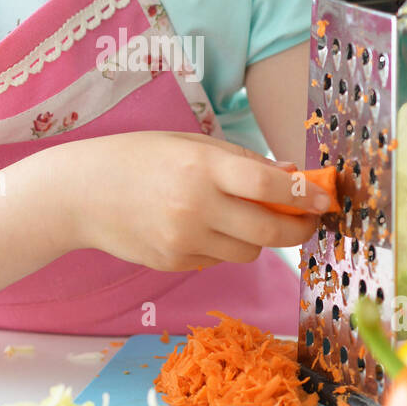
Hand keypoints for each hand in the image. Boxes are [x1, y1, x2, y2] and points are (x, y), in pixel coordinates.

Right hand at [62, 131, 331, 271]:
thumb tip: (290, 177)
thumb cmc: (138, 158)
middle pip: (270, 229)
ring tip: (238, 216)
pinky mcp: (174, 261)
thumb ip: (238, 160)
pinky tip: (198, 227)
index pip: (269, 184)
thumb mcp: (188, 144)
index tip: (326, 200)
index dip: (305, 196)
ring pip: (249, 250)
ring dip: (257, 236)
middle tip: (308, 223)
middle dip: (298, 229)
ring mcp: (184, 239)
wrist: (80, 192)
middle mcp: (196, 205)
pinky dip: (222, 246)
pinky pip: (218, 260)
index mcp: (203, 165)